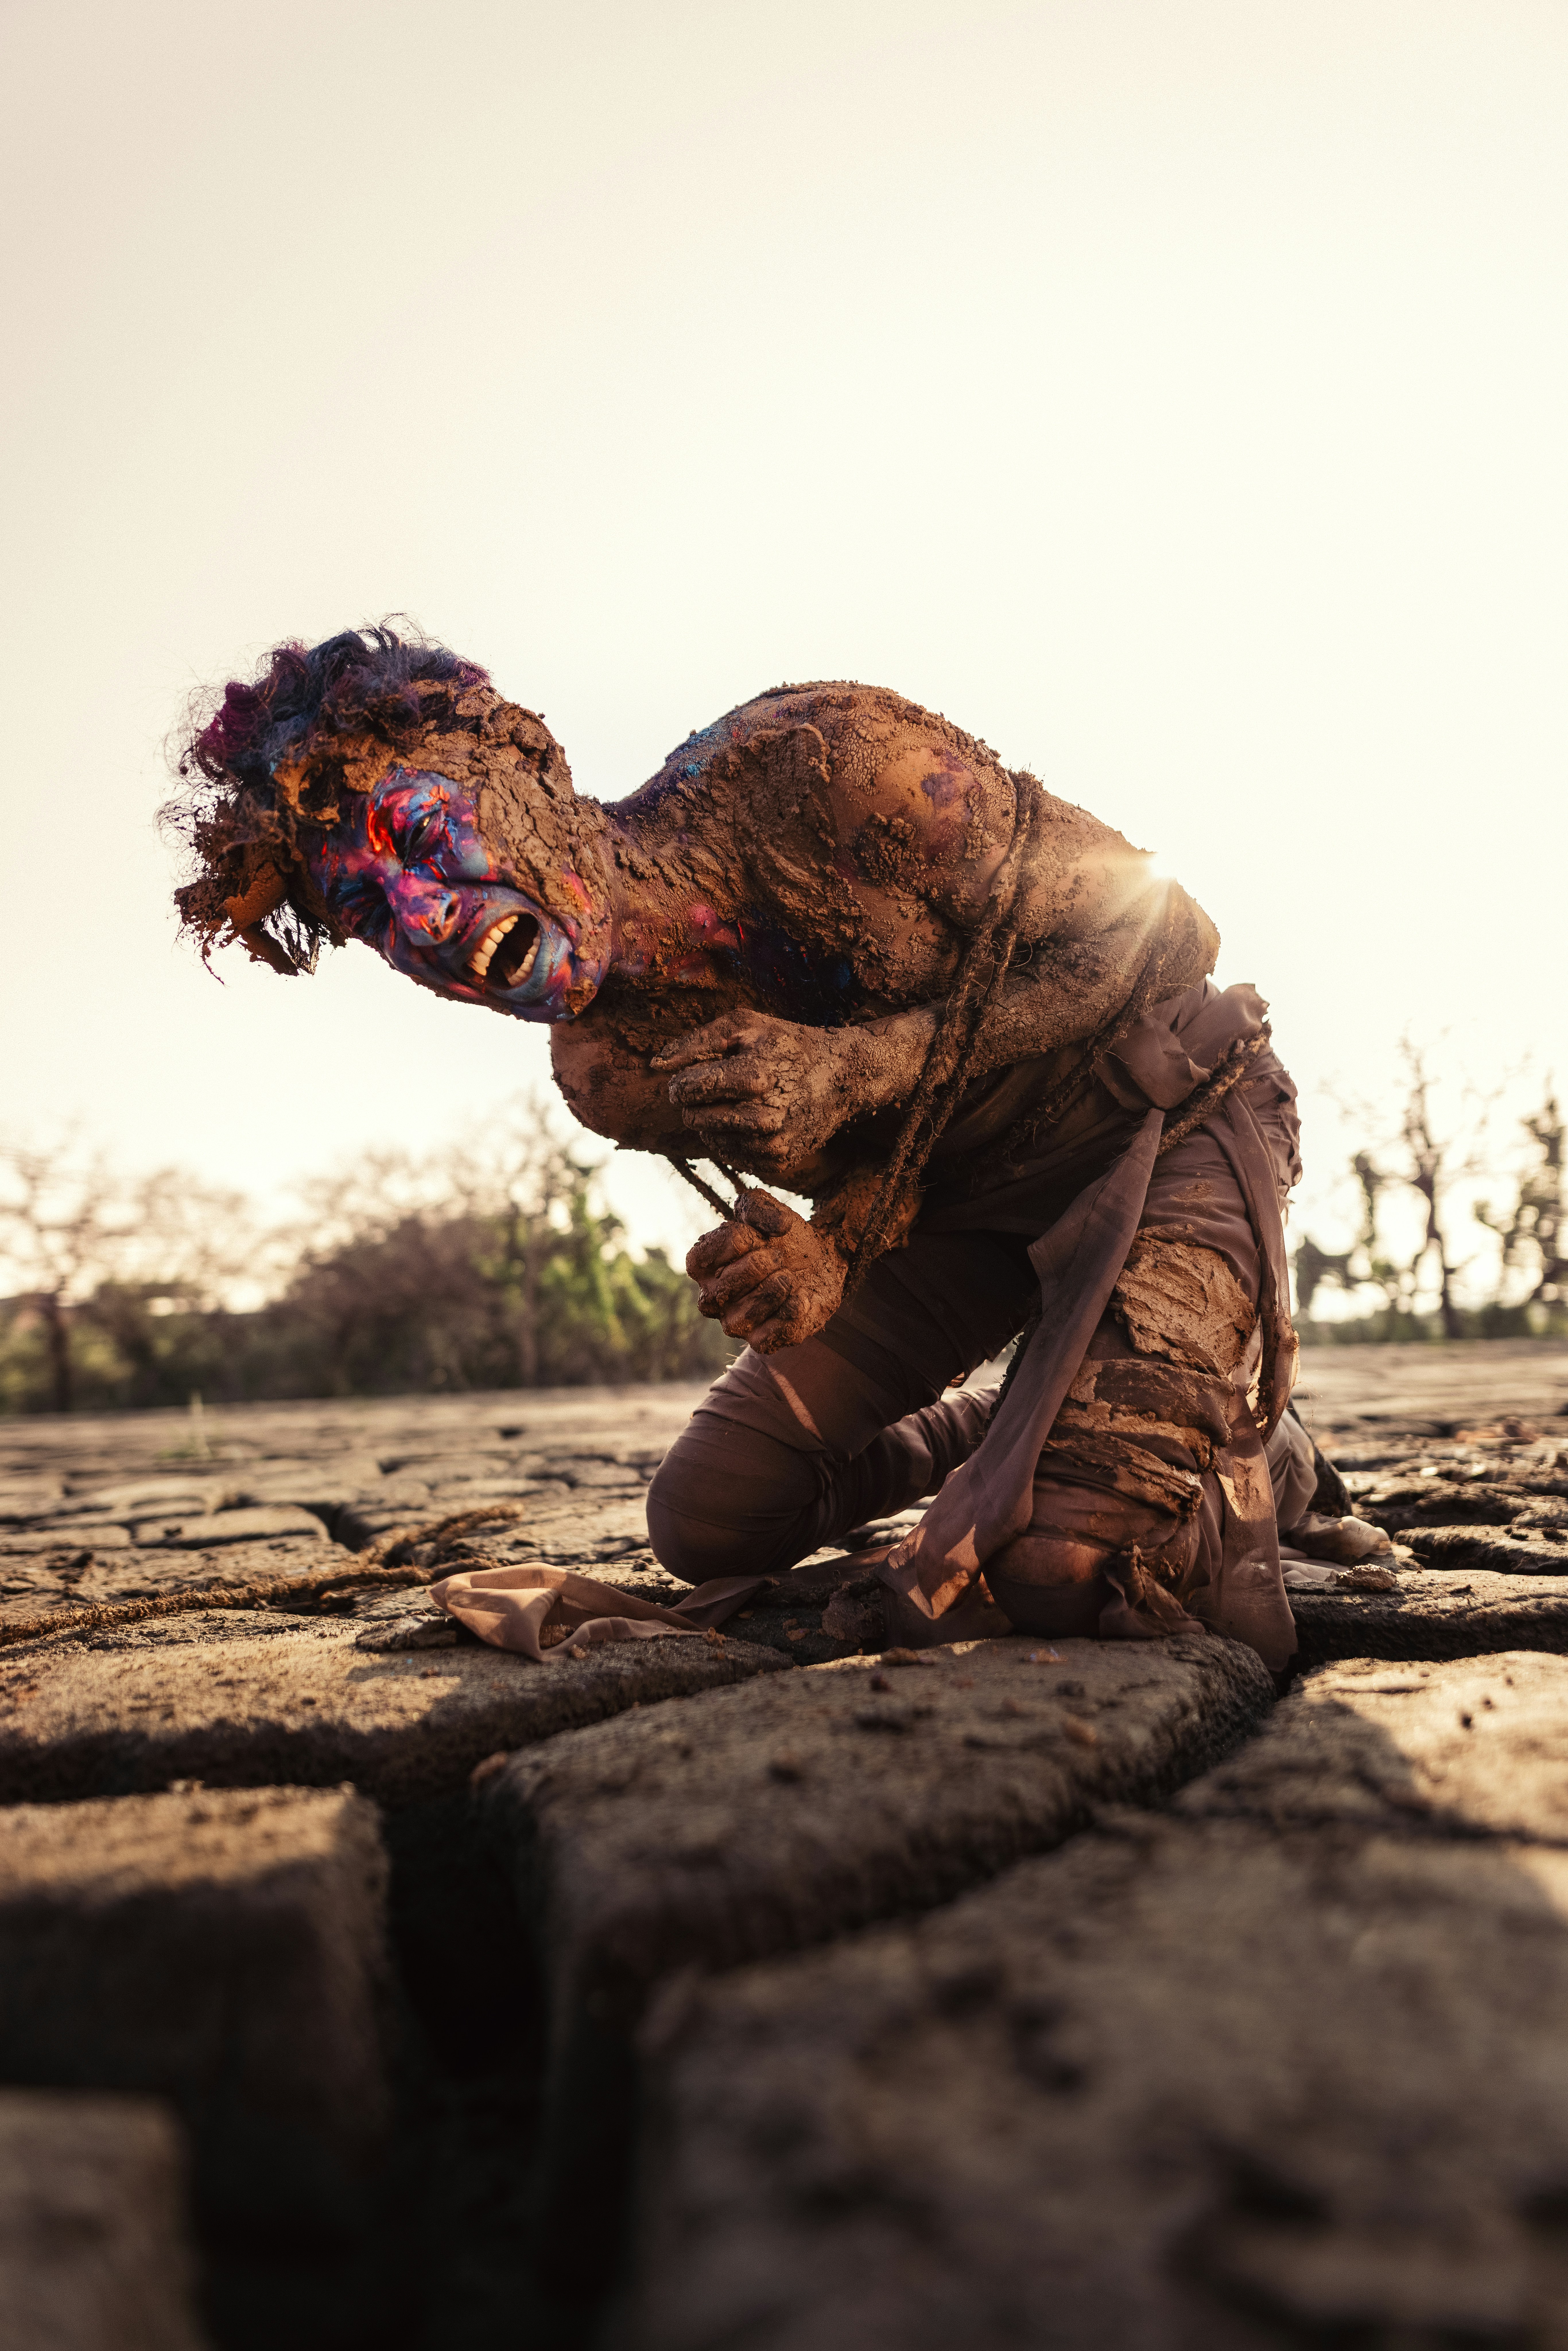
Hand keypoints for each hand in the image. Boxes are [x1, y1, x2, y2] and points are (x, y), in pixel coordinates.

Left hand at [653, 1010, 857, 1176]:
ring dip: (714, 1120)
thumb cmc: (788, 1044)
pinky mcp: (777, 1162)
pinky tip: (754, 1118)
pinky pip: (730, 1155)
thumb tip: (654, 1066)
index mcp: (754, 1078)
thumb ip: (695, 1042)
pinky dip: (733, 1137)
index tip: (694, 1074)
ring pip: (709, 1139)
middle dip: (696, 1102)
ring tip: (742, 1100)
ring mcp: (771, 1144)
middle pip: (693, 1118)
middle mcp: (764, 1117)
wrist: (844, 1077)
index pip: (687, 1090)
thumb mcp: (745, 1025)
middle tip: (720, 1086)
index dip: (682, 1081)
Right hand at [685, 1190, 846, 1353]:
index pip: (705, 1255)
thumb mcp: (769, 1210)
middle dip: (760, 1265)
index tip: (757, 1236)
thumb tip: (776, 1228)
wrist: (821, 1263)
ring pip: (744, 1315)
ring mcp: (734, 1323)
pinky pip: (769, 1336)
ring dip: (776, 1289)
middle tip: (778, 1256)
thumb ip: (757, 1205)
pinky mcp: (760, 1342)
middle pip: (725, 1286)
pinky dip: (791, 1312)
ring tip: (789, 1277)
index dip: (738, 1241)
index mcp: (705, 1265)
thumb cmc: (784, 1239)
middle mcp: (712, 1298)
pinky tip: (801, 1298)